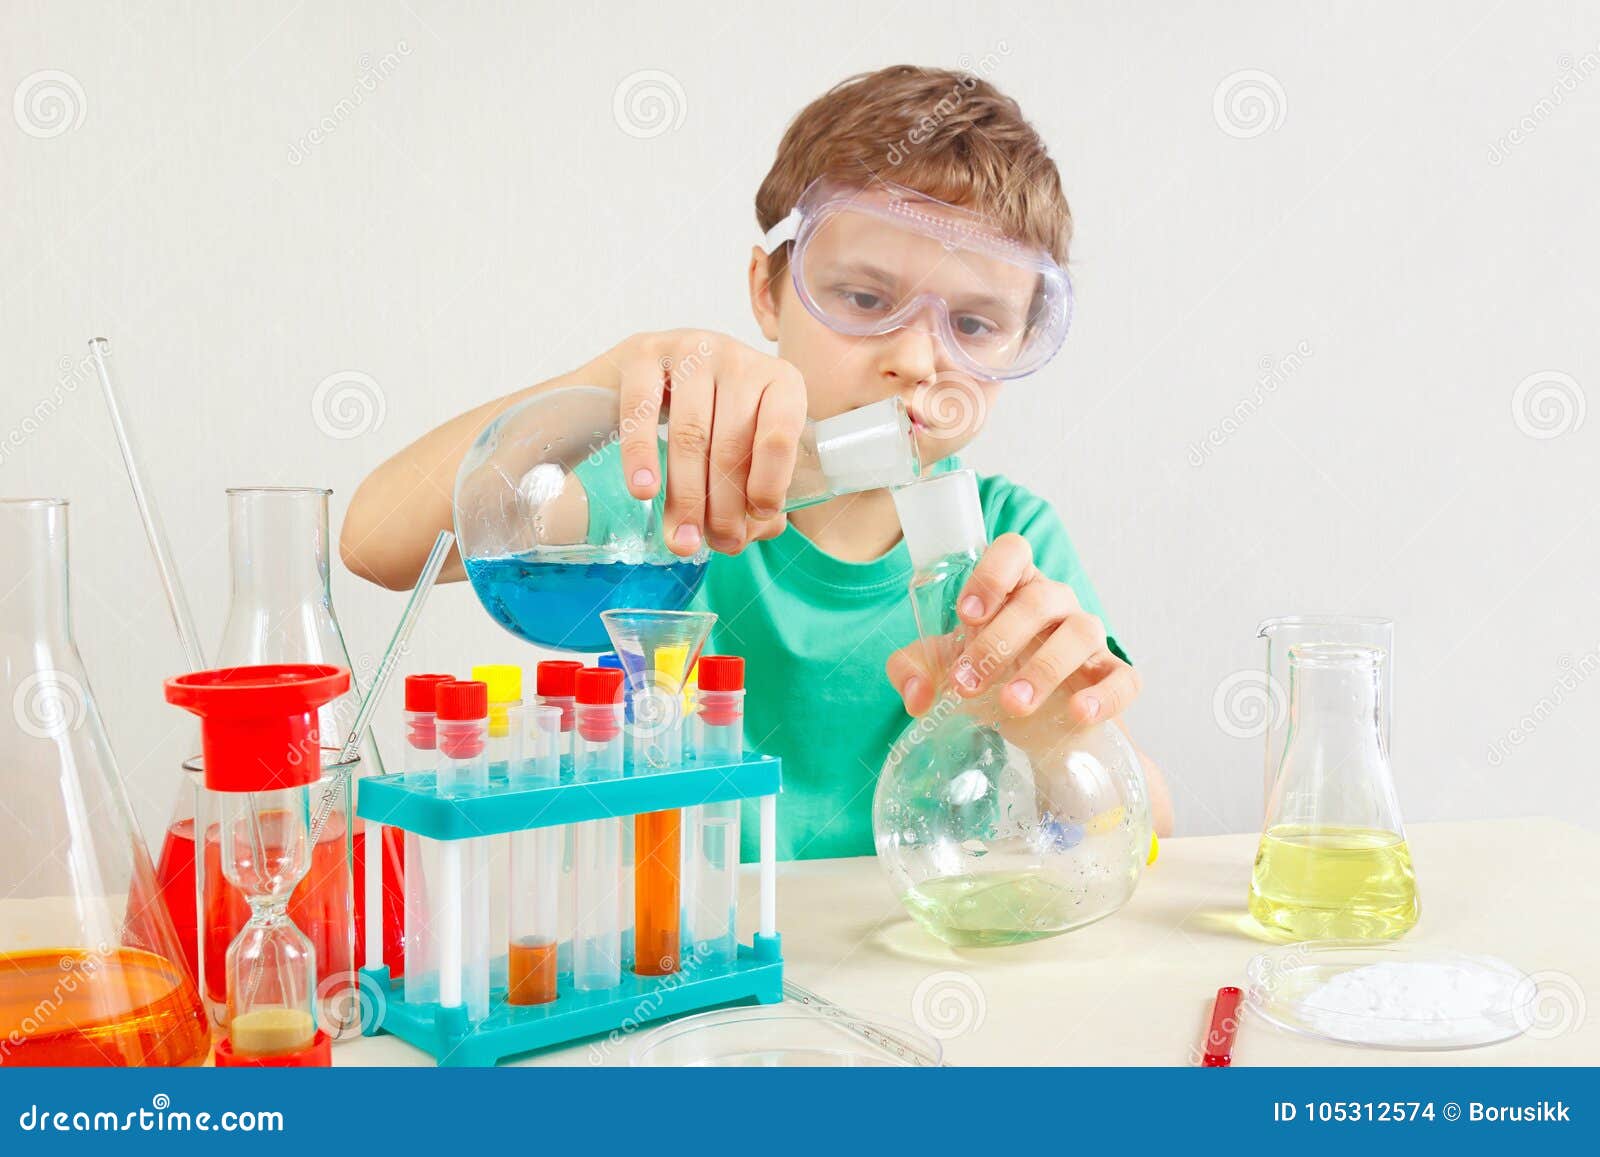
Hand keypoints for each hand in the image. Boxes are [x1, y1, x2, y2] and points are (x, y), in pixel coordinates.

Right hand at [608, 330, 808, 554]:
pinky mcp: (644, 353)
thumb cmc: (715, 418)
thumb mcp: (749, 445)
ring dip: (686, 496)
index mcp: (779, 382)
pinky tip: (644, 492)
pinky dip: (641, 457)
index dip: (769, 483)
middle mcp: (739, 359)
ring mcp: (690, 350)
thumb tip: (753, 528)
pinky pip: (641, 411)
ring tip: (682, 539)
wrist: (653, 374)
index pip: (780, 434)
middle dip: (723, 506)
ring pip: (690, 435)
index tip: (756, 519)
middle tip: (716, 545)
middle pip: (731, 444)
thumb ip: (760, 489)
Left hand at [885, 533, 1139, 723]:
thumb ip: (915, 669)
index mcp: (1015, 589)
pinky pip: (1124, 677)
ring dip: (1045, 668)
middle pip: (1042, 598)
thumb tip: (917, 695)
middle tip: (968, 684)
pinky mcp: (1114, 679)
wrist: (1037, 734)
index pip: (1013, 552)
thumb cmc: (992, 682)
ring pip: (1082, 632)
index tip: (966, 615)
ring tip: (1012, 705)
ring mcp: (1090, 640)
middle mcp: (1057, 605)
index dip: (991, 575)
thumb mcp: (945, 670)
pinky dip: (1105, 694)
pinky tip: (1078, 713)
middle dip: (1000, 640)